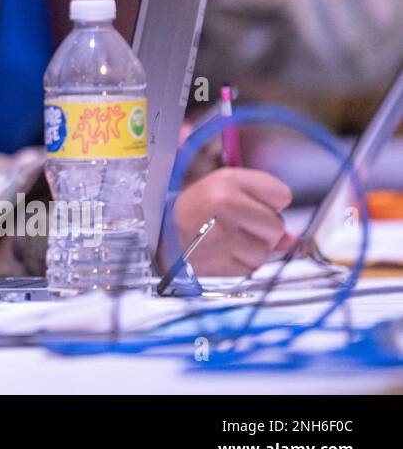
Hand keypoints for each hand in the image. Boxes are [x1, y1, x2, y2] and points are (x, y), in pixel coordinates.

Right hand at [173, 168, 294, 275]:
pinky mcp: (218, 262)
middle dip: (262, 231)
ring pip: (265, 252)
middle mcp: (225, 203)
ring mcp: (222, 235)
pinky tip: (219, 254)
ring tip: (225, 241)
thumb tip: (293, 240)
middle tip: (233, 226)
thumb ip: (264, 209)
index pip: (282, 194)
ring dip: (250, 251)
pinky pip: (249, 270)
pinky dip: (238, 265)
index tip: (248, 204)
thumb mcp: (224, 193)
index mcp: (227, 179)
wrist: (154, 233)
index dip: (269, 203)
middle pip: (276, 227)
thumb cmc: (193, 210)